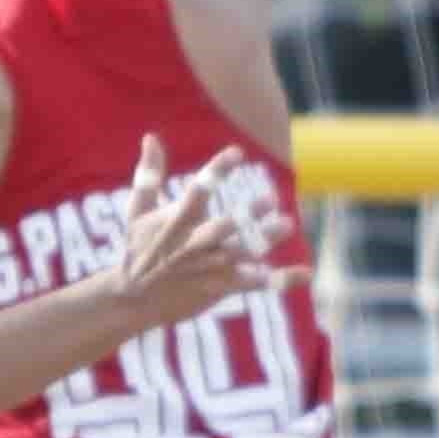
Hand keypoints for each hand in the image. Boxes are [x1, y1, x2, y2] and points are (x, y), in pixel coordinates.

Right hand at [98, 137, 282, 329]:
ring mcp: (208, 268)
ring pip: (240, 253)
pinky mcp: (219, 288)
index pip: (198, 192)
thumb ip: (149, 174)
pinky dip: (279, 281)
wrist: (132, 300)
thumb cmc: (137, 249)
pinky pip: (253, 284)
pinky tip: (306, 273)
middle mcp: (193, 244)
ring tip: (287, 224)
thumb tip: (151, 137)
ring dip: (264, 240)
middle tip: (271, 197)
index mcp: (176, 221)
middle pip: (223, 227)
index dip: (217, 171)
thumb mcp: (137, 211)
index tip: (238, 152)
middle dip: (246, 215)